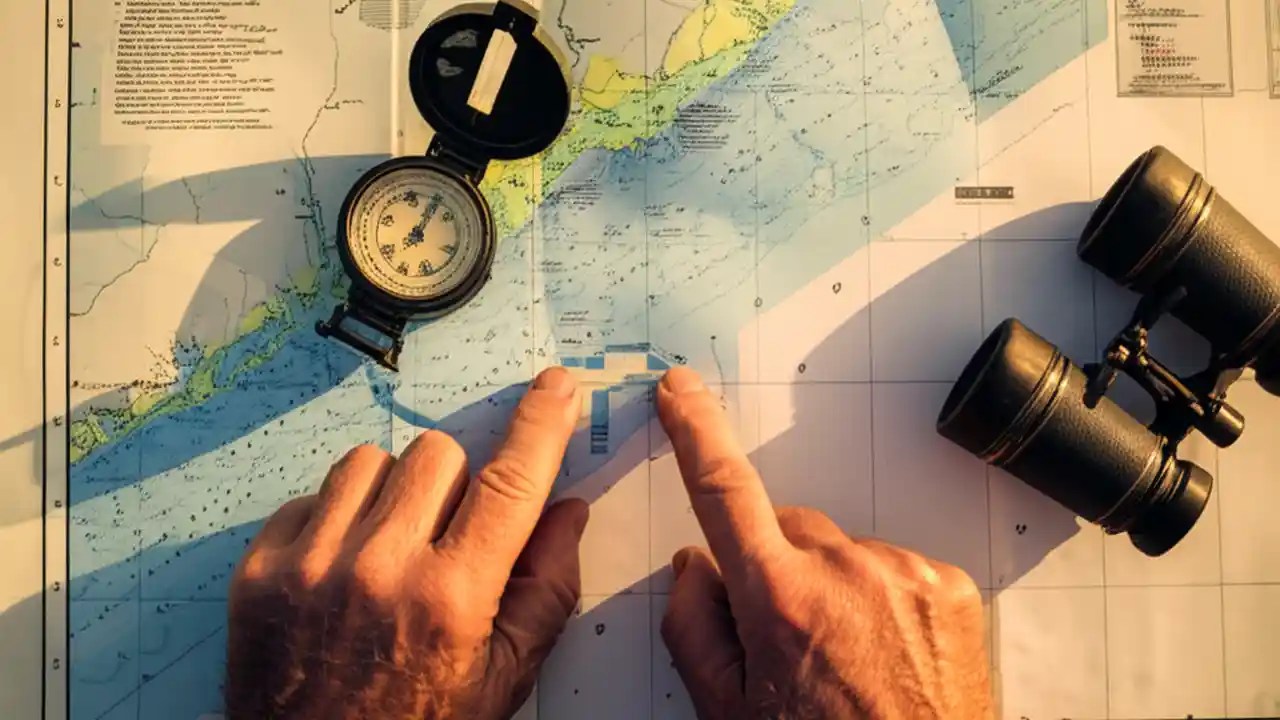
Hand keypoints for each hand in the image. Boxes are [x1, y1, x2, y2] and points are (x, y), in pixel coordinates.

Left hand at [225, 367, 585, 719]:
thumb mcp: (503, 679)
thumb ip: (545, 590)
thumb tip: (567, 509)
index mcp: (451, 600)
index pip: (510, 484)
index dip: (542, 425)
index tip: (556, 388)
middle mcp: (377, 571)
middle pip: (437, 454)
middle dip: (458, 482)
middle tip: (451, 534)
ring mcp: (309, 565)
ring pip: (370, 460)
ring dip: (394, 492)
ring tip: (391, 548)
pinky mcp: (259, 568)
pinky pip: (311, 495)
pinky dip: (336, 518)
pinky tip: (342, 569)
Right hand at [656, 368, 992, 719]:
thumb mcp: (727, 712)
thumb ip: (693, 628)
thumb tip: (694, 567)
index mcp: (780, 600)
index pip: (723, 492)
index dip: (696, 433)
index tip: (682, 392)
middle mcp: (845, 572)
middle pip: (785, 529)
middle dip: (774, 566)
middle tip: (784, 638)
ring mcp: (903, 572)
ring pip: (840, 551)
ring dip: (831, 585)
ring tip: (845, 658)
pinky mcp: (948, 583)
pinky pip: (892, 566)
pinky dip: (879, 597)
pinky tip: (883, 653)